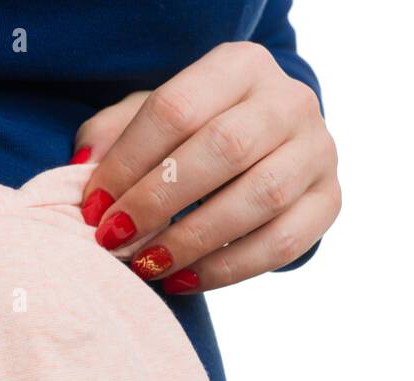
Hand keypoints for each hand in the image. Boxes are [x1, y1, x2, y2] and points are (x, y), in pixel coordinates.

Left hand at [74, 42, 340, 293]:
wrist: (259, 152)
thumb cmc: (186, 138)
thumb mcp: (145, 121)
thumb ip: (109, 138)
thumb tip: (84, 170)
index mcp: (239, 66)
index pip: (177, 109)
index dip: (128, 163)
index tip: (93, 207)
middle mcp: (288, 100)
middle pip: (224, 147)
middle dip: (159, 202)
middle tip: (115, 239)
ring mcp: (318, 149)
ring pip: (262, 196)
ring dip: (193, 240)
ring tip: (146, 265)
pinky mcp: (328, 200)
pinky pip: (284, 242)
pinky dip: (228, 269)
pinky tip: (182, 280)